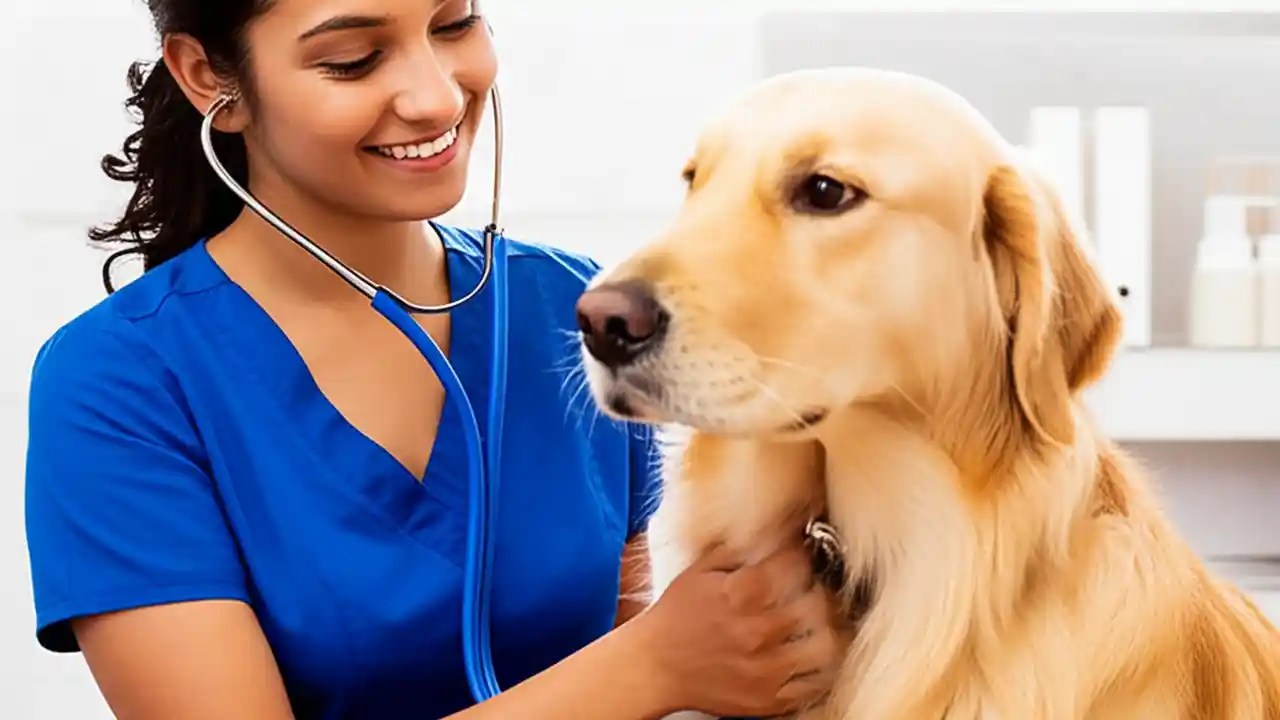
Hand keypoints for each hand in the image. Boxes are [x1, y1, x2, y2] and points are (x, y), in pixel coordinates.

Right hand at [632, 535, 843, 716]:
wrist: (655, 666)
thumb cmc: (678, 613)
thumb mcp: (702, 568)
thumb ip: (742, 547)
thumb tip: (782, 528)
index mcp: (738, 594)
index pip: (796, 564)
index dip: (802, 554)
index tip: (799, 554)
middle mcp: (755, 632)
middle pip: (818, 602)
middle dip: (819, 588)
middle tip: (810, 585)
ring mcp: (764, 670)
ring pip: (827, 643)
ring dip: (828, 626)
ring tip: (817, 618)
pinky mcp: (768, 699)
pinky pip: (817, 682)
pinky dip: (822, 664)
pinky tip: (811, 649)